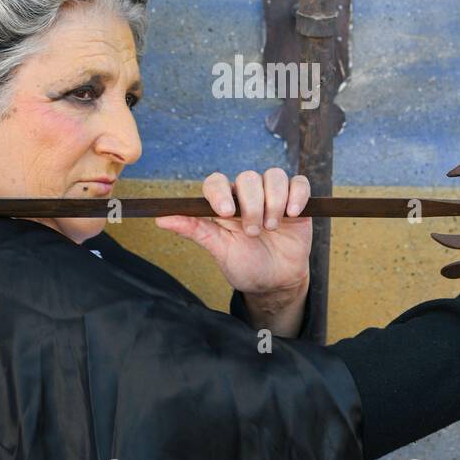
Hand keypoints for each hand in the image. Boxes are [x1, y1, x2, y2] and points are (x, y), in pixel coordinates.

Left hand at [154, 167, 311, 296]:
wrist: (275, 283)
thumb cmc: (245, 265)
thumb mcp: (218, 250)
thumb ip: (194, 230)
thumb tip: (161, 219)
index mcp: (224, 204)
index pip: (217, 182)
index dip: (220, 192)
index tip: (225, 213)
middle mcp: (248, 195)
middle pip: (248, 178)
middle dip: (251, 205)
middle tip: (253, 232)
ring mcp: (273, 196)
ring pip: (274, 176)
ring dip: (273, 201)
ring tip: (272, 227)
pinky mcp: (297, 201)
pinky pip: (299, 183)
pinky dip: (297, 195)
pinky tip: (293, 213)